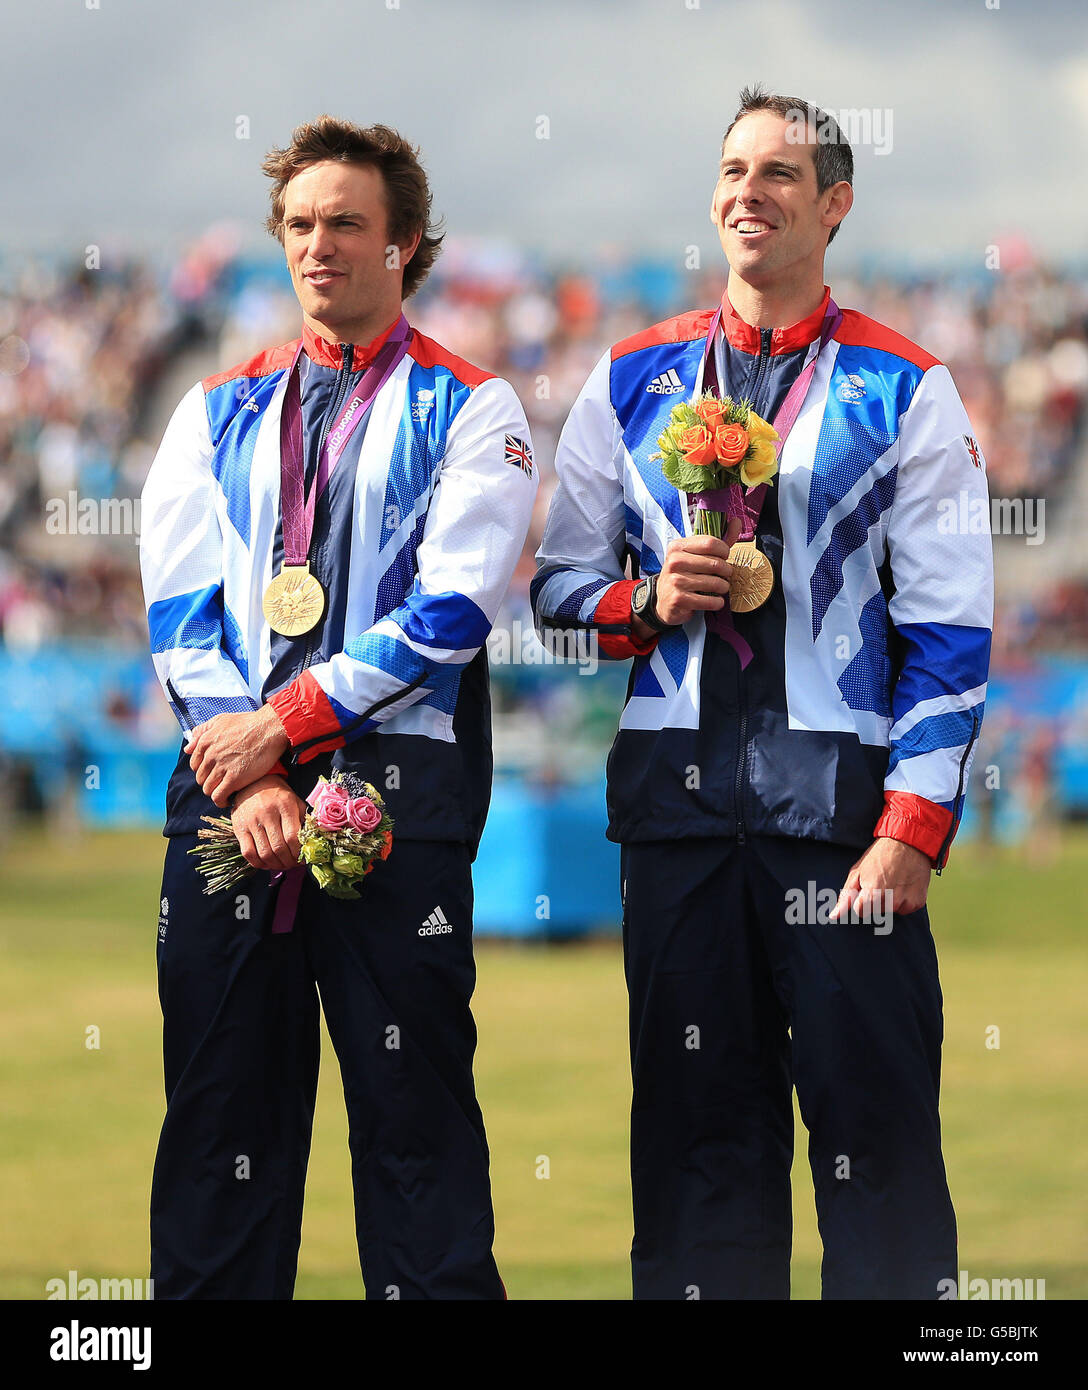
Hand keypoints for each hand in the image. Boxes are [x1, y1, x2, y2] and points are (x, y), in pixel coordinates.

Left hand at [186, 705, 290, 807]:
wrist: (270, 729)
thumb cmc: (249, 723)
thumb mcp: (221, 720)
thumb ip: (202, 731)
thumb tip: (187, 748)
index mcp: (206, 741)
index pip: (194, 764)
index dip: (203, 770)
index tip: (213, 772)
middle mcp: (210, 755)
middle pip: (201, 778)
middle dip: (209, 781)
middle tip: (222, 782)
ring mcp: (222, 767)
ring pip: (208, 788)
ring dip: (215, 792)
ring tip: (225, 791)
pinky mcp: (235, 778)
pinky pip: (218, 796)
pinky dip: (221, 801)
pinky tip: (228, 800)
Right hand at [230, 775, 307, 872]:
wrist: (254, 784)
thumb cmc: (279, 796)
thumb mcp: (296, 803)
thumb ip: (305, 821)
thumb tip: (311, 844)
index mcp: (285, 805)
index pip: (293, 837)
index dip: (299, 852)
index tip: (303, 858)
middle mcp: (267, 813)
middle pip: (279, 848)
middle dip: (288, 861)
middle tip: (293, 864)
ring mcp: (251, 821)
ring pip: (264, 853)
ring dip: (275, 865)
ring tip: (282, 865)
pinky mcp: (239, 828)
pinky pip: (248, 853)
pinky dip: (258, 863)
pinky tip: (267, 863)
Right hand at [642, 516, 743, 630]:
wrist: (665, 602)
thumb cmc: (685, 575)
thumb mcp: (696, 556)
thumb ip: (717, 541)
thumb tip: (736, 521)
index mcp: (677, 546)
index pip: (710, 543)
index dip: (724, 550)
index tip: (725, 557)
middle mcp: (674, 562)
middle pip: (716, 564)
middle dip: (727, 571)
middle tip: (725, 575)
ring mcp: (675, 581)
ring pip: (715, 583)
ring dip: (724, 587)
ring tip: (721, 587)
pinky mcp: (679, 599)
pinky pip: (709, 601)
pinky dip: (717, 603)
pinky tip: (716, 601)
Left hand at [830, 837, 932, 921]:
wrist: (907, 844)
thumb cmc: (879, 856)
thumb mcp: (857, 872)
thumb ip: (846, 897)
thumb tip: (834, 916)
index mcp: (873, 893)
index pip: (860, 912)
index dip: (860, 901)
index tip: (865, 889)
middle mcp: (890, 901)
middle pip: (876, 912)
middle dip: (875, 900)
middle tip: (881, 881)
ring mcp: (905, 902)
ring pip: (890, 911)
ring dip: (889, 901)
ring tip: (893, 881)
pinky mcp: (917, 902)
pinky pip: (905, 909)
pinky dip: (903, 900)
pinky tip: (903, 885)